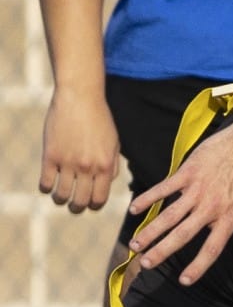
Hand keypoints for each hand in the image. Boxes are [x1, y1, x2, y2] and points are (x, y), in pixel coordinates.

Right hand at [39, 88, 119, 213]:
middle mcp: (87, 167)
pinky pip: (45, 182)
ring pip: (62, 195)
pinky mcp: (50, 155)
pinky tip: (48, 185)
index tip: (90, 204)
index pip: (100, 198)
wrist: (80, 98)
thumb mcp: (114, 142)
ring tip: (60, 197)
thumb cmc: (100, 120)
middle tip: (74, 205)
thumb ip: (112, 164)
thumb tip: (107, 184)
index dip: (94, 205)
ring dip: (60, 200)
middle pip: (81, 201)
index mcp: (106, 165)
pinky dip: (46, 188)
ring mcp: (68, 162)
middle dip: (77, 207)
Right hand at [126, 124, 232, 285]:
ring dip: (151, 230)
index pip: (212, 248)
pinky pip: (164, 188)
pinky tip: (134, 210)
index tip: (184, 280)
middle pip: (183, 234)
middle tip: (145, 264)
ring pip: (170, 214)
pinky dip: (149, 198)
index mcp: (229, 218)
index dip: (199, 265)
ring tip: (135, 244)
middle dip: (163, 250)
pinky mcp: (188, 173)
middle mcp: (211, 208)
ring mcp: (198, 190)